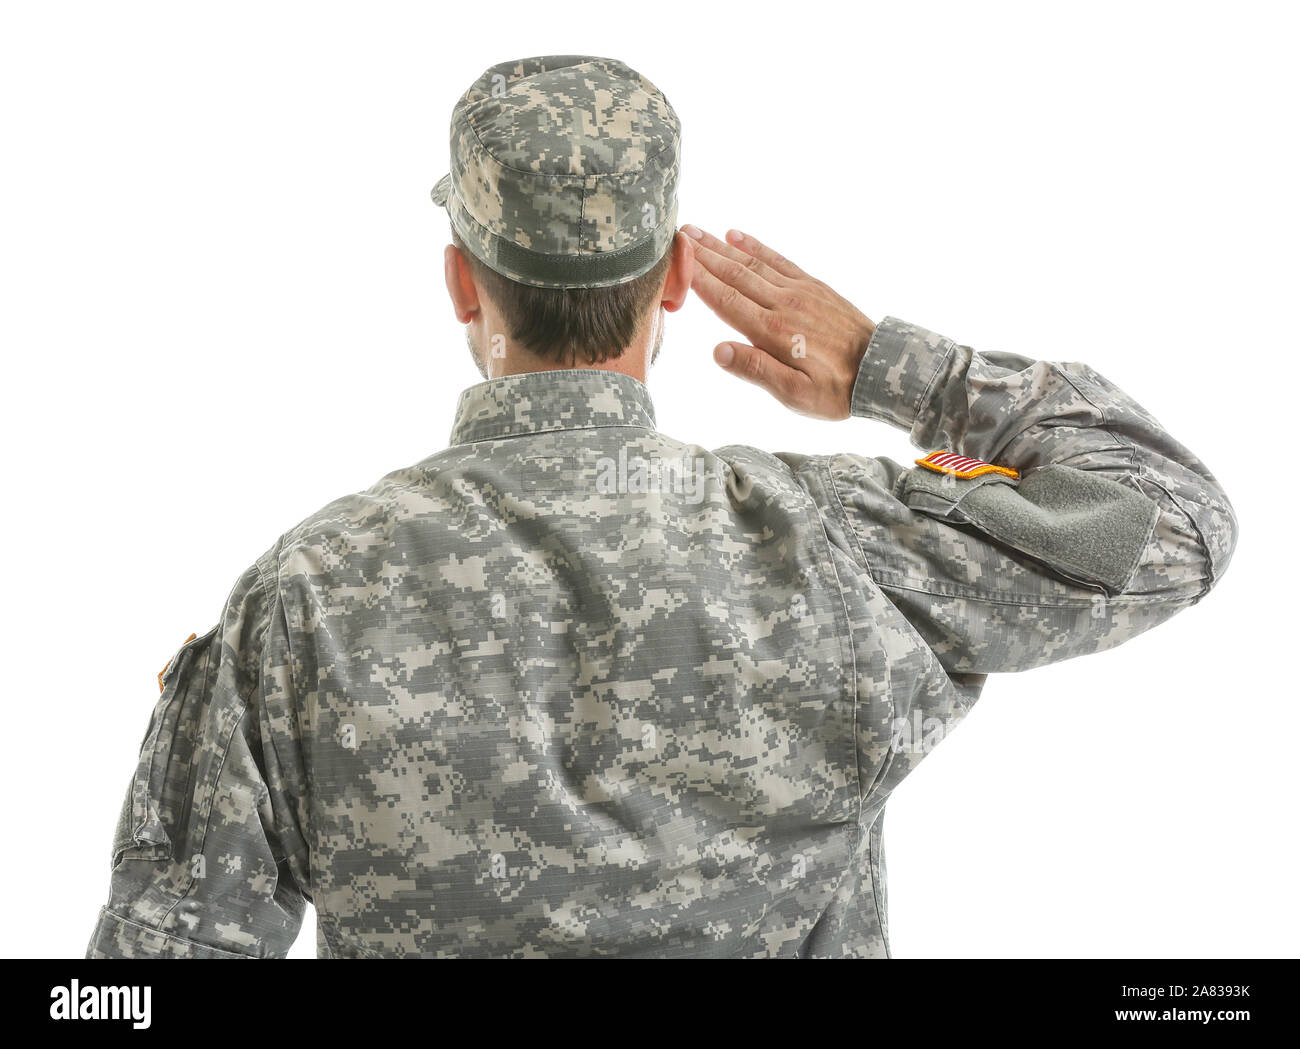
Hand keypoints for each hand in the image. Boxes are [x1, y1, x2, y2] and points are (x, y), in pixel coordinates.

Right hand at [683, 225, 874, 419]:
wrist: (882, 370)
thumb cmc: (835, 390)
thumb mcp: (794, 394)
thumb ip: (756, 371)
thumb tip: (718, 351)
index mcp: (773, 332)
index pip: (725, 300)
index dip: (697, 279)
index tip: (673, 260)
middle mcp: (783, 304)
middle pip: (734, 274)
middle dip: (701, 254)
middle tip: (674, 235)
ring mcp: (799, 291)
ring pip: (752, 263)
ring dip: (720, 246)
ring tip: (695, 231)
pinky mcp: (813, 286)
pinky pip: (778, 260)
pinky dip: (755, 246)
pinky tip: (736, 235)